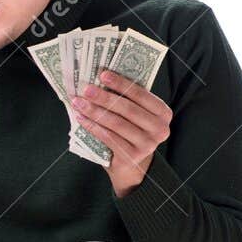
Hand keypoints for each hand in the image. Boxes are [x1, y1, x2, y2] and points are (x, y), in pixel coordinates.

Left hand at [71, 70, 173, 197]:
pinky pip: (108, 137)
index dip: (121, 83)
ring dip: (94, 111)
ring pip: (116, 123)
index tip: (102, 74)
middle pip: (128, 109)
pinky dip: (92, 126)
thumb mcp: (136, 116)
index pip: (141, 94)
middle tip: (86, 88)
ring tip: (78, 102)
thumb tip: (99, 79)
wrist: (132, 167)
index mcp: (163, 113)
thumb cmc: (131, 133)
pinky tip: (80, 118)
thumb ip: (126, 100)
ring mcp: (147, 144)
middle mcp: (160, 129)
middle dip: (104, 97)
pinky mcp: (132, 156)